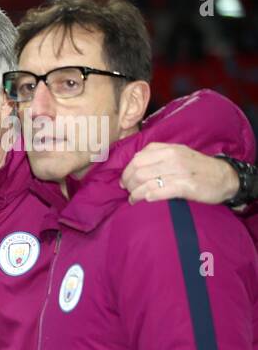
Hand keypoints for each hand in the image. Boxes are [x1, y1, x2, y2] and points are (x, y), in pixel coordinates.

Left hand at [121, 143, 239, 204]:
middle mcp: (172, 158)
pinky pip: (158, 192)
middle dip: (129, 183)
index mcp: (169, 149)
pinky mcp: (185, 186)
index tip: (125, 180)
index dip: (127, 170)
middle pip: (138, 170)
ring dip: (135, 193)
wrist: (225, 177)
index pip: (138, 158)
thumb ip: (158, 154)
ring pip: (145, 181)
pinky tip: (145, 200)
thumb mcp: (179, 153)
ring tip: (134, 199)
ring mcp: (178, 172)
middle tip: (128, 191)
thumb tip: (134, 162)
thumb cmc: (198, 166)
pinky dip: (147, 197)